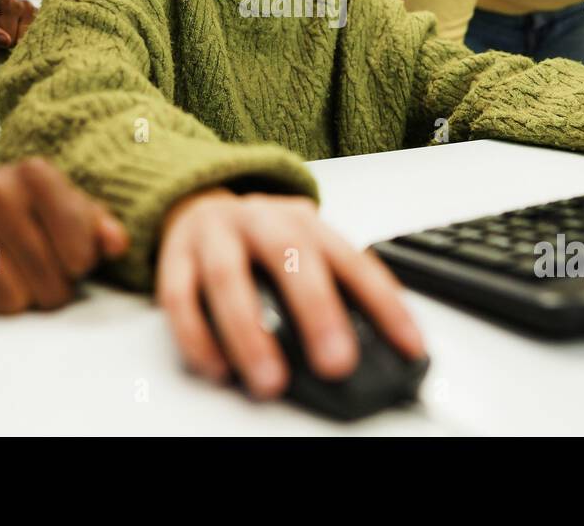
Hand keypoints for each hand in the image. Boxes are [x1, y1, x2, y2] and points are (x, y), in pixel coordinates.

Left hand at [0, 0, 36, 51]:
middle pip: (21, 41)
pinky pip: (39, 42)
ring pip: (30, 43)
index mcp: (8, 3)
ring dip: (19, 46)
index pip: (9, 38)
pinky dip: (29, 46)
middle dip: (9, 45)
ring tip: (8, 37)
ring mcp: (36, 14)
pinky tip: (22, 40)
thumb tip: (6, 41)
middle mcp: (25, 5)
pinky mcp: (43, 23)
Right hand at [155, 187, 425, 398]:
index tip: (409, 346)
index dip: (385, 303)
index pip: (353, 260)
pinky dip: (197, 336)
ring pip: (228, 278)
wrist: (197, 203)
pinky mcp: (174, 258)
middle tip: (336, 362)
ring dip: (250, 334)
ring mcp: (215, 237)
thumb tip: (378, 346)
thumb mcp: (303, 247)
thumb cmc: (261, 239)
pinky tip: (217, 367)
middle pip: (291, 257)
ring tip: (270, 381)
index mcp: (304, 221)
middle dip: (316, 311)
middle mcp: (261, 221)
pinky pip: (180, 298)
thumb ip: (334, 286)